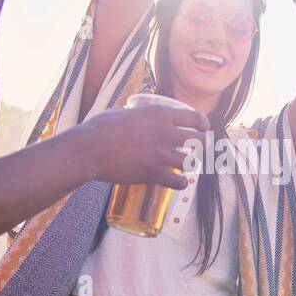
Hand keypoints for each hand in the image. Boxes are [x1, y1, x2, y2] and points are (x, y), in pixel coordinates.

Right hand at [81, 104, 209, 189]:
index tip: (204, 128)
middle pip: (199, 141)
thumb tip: (133, 115)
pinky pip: (179, 182)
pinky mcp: (154, 174)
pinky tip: (180, 182)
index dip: (203, 124)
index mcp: (160, 115)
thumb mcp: (123, 112)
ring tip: (186, 166)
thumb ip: (134, 115)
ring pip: (191, 162)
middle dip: (202, 145)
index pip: (194, 118)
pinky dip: (181, 183)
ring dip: (190, 165)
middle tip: (198, 149)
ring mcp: (161, 155)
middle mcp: (166, 133)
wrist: (91, 149)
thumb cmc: (100, 128)